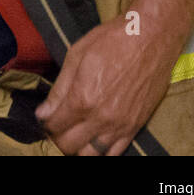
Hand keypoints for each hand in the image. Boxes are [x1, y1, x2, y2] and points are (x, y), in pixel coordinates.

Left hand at [35, 17, 180, 155]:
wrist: (149, 39)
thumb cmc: (111, 41)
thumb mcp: (76, 56)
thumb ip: (59, 89)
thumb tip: (43, 113)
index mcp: (82, 98)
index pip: (54, 126)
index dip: (45, 123)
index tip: (44, 116)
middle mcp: (101, 117)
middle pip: (69, 145)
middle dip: (57, 137)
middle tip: (56, 126)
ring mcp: (120, 125)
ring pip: (91, 155)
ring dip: (78, 148)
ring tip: (73, 135)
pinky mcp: (136, 126)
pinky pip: (115, 153)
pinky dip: (101, 152)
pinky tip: (94, 140)